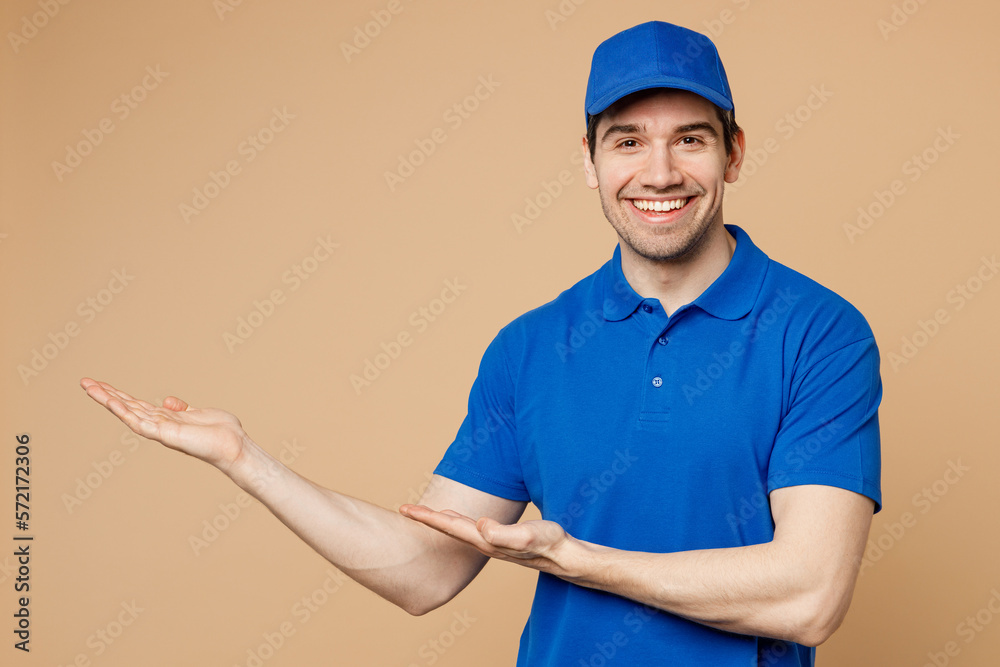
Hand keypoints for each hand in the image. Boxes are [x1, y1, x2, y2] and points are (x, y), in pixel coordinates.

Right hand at [80, 378, 245, 471]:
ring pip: (127, 413)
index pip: (136, 405)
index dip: (119, 395)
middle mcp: (159, 425)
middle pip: (127, 407)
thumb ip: (182, 408)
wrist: (233, 446)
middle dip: (106, 395)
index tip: (102, 384)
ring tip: (89, 387)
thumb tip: (168, 400)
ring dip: (108, 400)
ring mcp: (160, 431)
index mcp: (165, 420)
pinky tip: (111, 401)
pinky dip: (124, 412)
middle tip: (85, 382)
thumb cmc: (221, 433)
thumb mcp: (199, 413)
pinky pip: (139, 422)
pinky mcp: (165, 435)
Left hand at [399, 505, 582, 578]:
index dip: (427, 517)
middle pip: (448, 529)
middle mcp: (484, 543)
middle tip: (404, 509)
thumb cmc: (549, 544)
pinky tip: (458, 520)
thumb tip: (480, 524)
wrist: (565, 557)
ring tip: (424, 513)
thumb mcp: (527, 536)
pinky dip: (458, 523)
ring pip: (459, 530)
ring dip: (440, 521)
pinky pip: (471, 530)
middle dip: (426, 519)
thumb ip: (503, 534)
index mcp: (485, 540)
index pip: (449, 526)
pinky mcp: (501, 539)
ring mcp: (491, 542)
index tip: (406, 509)